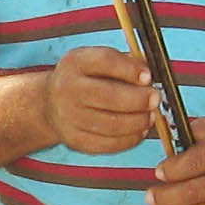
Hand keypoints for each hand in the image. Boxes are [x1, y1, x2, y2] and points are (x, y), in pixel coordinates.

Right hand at [42, 46, 157, 153]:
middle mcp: (68, 88)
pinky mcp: (75, 140)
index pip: (105, 61)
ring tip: (150, 117)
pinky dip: (130, 139)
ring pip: (112, 124)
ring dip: (138, 122)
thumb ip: (124, 63)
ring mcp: (69, 117)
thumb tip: (151, 76)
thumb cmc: (84, 79)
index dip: (130, 70)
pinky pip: (108, 144)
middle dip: (139, 99)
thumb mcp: (96, 60)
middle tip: (155, 99)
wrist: (50, 104)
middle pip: (109, 96)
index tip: (149, 76)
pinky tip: (139, 131)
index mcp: (76, 62)